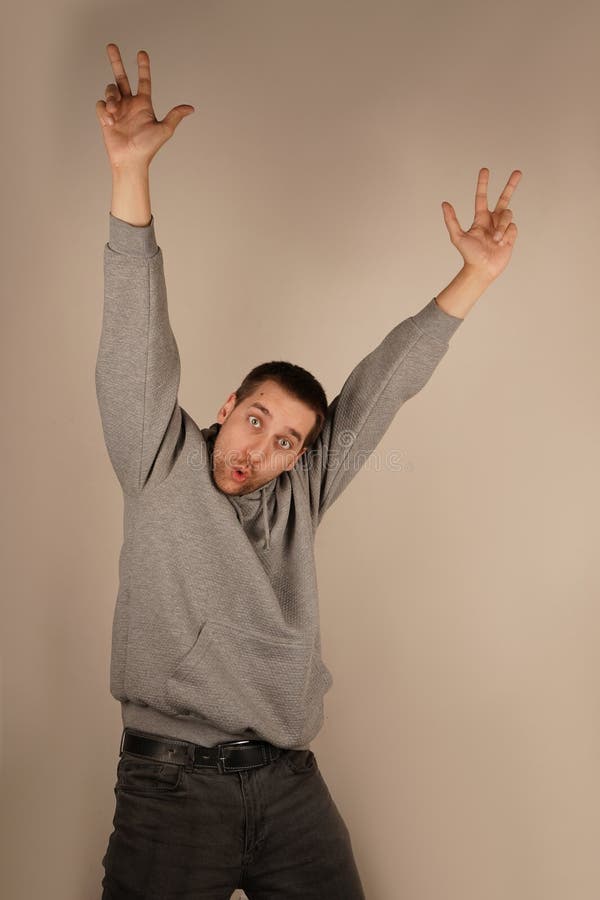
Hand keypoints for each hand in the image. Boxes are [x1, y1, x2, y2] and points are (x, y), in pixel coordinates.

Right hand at [95, 43, 194, 169]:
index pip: (143, 81)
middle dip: (116, 61)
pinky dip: (104, 111)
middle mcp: (129, 103)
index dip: (143, 67)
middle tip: (111, 45)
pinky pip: (101, 104)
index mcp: (143, 104)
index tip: (142, 53)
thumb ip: (175, 116)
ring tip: (114, 110)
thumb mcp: (164, 130)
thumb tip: (190, 108)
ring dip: (111, 96)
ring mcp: (117, 109)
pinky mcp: (105, 117)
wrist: (131, 160)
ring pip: (110, 90)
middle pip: (121, 77)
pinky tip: (110, 122)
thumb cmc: (148, 148)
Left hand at [441, 168, 521, 281]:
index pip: (482, 197)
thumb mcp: (457, 237)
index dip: (483, 184)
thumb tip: (444, 203)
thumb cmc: (469, 255)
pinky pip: (513, 227)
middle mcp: (492, 220)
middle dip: (511, 185)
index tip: (485, 170)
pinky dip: (507, 233)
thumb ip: (451, 220)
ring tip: (495, 240)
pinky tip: (501, 243)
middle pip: (504, 198)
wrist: (482, 269)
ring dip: (501, 227)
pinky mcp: (511, 235)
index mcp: (480, 219)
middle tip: (518, 172)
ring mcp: (502, 227)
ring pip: (507, 215)